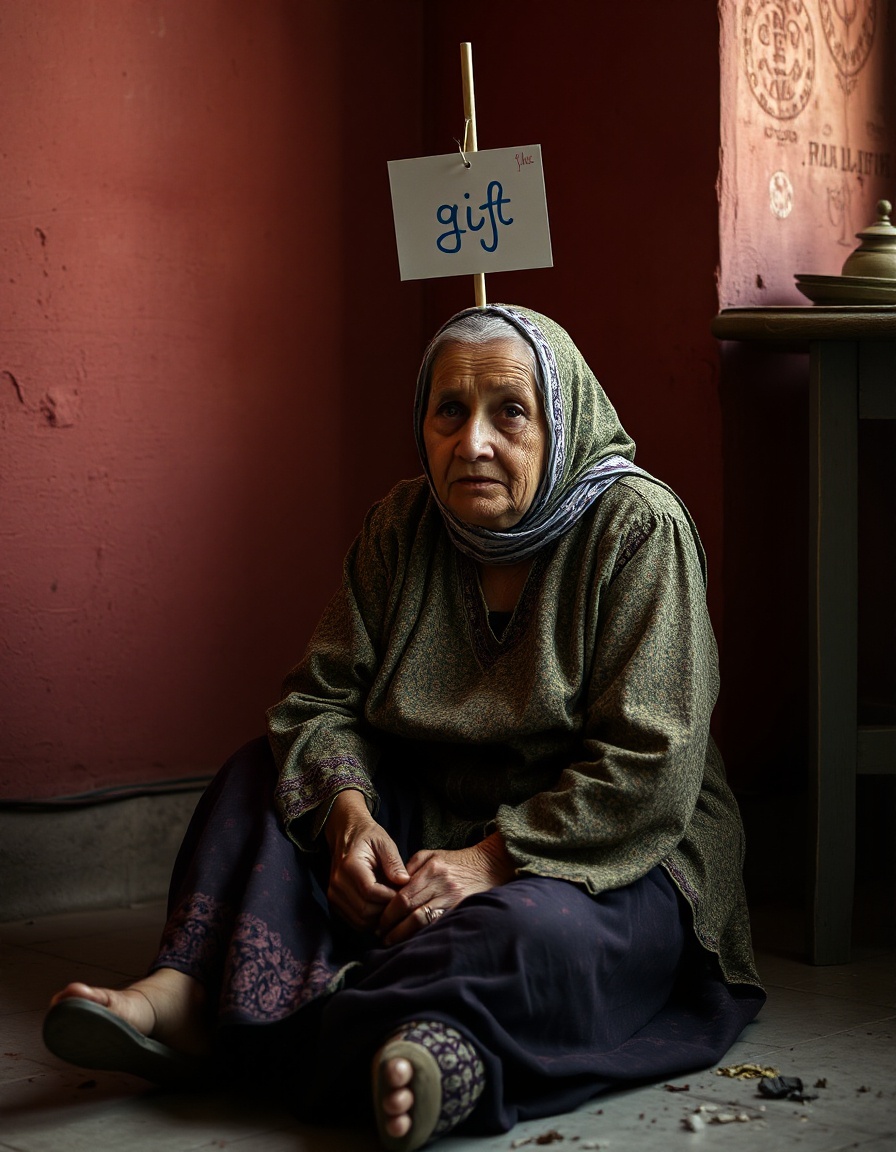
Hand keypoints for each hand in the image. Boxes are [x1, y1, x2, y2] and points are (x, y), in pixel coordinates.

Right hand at [324, 790, 409, 932]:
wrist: (345, 834)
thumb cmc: (367, 837)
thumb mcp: (384, 842)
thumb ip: (394, 862)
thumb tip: (404, 881)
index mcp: (349, 865)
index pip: (371, 892)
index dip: (390, 897)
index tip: (404, 893)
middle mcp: (337, 883)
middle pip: (365, 910)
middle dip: (386, 910)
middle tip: (400, 901)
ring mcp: (333, 894)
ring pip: (360, 920)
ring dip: (379, 918)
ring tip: (391, 904)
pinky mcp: (334, 903)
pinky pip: (354, 922)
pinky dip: (370, 921)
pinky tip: (381, 908)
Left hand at [378, 833, 515, 944]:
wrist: (487, 866)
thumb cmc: (454, 862)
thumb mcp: (431, 855)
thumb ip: (410, 868)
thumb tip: (390, 887)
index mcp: (432, 870)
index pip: (403, 895)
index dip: (388, 912)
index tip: (378, 922)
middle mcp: (442, 885)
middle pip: (410, 910)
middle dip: (392, 926)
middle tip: (380, 935)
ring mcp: (453, 899)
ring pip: (423, 922)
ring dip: (404, 935)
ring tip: (392, 941)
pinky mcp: (461, 910)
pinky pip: (438, 926)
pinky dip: (423, 935)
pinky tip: (413, 941)